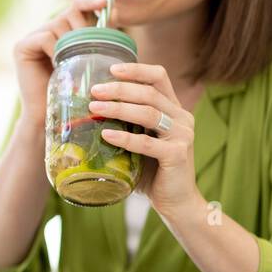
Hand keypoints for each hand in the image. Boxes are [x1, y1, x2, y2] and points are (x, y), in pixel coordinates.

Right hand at [12, 0, 106, 137]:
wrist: (51, 117)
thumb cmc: (75, 93)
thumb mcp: (90, 59)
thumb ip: (99, 37)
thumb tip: (116, 11)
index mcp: (63, 31)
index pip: (76, 6)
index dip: (90, 1)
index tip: (105, 2)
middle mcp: (46, 30)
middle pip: (69, 13)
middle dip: (83, 29)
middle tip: (88, 49)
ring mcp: (32, 37)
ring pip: (58, 24)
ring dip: (71, 43)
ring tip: (72, 63)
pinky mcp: (21, 46)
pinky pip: (45, 37)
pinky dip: (55, 50)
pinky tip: (58, 66)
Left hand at [89, 62, 202, 220]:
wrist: (176, 202)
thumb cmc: (153, 171)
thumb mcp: (141, 142)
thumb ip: (127, 126)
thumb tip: (89, 112)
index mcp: (174, 110)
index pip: (159, 77)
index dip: (136, 70)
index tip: (111, 69)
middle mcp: (181, 118)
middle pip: (150, 93)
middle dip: (120, 89)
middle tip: (95, 91)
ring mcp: (182, 136)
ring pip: (149, 113)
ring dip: (119, 109)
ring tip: (95, 108)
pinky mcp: (177, 155)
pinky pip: (148, 143)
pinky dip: (125, 138)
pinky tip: (107, 135)